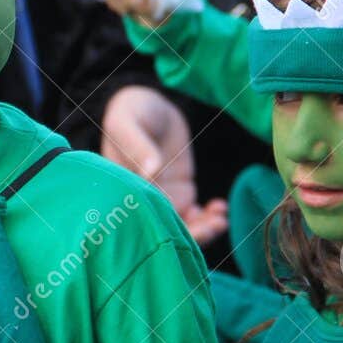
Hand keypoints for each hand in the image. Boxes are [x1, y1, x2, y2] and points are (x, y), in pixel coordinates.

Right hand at [101, 85, 228, 244]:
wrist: (150, 106)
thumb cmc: (132, 112)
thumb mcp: (127, 122)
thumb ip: (137, 145)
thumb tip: (151, 170)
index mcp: (121, 190)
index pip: (138, 217)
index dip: (159, 228)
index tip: (182, 224)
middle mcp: (140, 201)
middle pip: (162, 230)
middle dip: (188, 235)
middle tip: (212, 228)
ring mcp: (162, 200)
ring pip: (181, 226)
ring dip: (202, 230)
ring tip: (220, 220)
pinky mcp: (180, 194)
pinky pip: (194, 215)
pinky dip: (208, 217)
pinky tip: (220, 207)